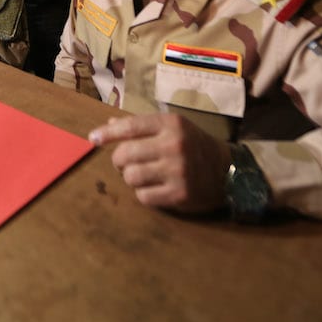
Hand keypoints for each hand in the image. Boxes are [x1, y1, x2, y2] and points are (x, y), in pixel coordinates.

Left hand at [88, 113, 231, 212]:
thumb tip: (108, 125)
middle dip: (119, 161)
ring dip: (131, 178)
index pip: (129, 127)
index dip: (107, 134)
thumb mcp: (172, 128)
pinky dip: (144, 194)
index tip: (92, 138)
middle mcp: (173, 145)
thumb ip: (141, 126)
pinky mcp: (179, 194)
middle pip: (124, 155)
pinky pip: (143, 196)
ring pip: (130, 176)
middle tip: (126, 163)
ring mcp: (177, 171)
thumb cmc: (193, 145)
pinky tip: (155, 188)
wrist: (228, 171)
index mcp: (170, 124)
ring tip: (143, 175)